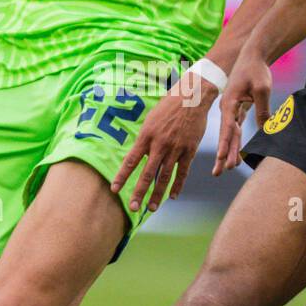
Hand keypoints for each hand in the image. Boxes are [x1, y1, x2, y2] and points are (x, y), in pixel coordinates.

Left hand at [113, 71, 216, 211]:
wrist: (191, 97)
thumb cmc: (168, 107)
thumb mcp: (150, 120)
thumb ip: (144, 139)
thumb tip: (138, 156)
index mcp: (146, 135)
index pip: (131, 161)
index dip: (122, 177)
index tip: (114, 190)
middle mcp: (159, 144)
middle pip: (147, 173)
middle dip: (139, 192)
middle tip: (133, 208)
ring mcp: (175, 148)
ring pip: (165, 176)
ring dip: (158, 194)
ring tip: (152, 208)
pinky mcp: (189, 150)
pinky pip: (183, 172)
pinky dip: (177, 185)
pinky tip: (173, 196)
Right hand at [214, 45, 272, 175]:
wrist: (253, 55)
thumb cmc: (256, 70)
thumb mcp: (262, 88)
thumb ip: (262, 109)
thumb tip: (266, 129)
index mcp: (229, 103)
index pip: (227, 128)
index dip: (225, 144)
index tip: (222, 158)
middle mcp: (228, 108)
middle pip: (227, 135)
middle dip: (224, 154)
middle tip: (219, 173)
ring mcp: (232, 110)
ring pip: (231, 134)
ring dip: (230, 151)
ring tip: (228, 168)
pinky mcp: (239, 110)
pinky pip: (236, 129)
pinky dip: (236, 142)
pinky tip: (236, 155)